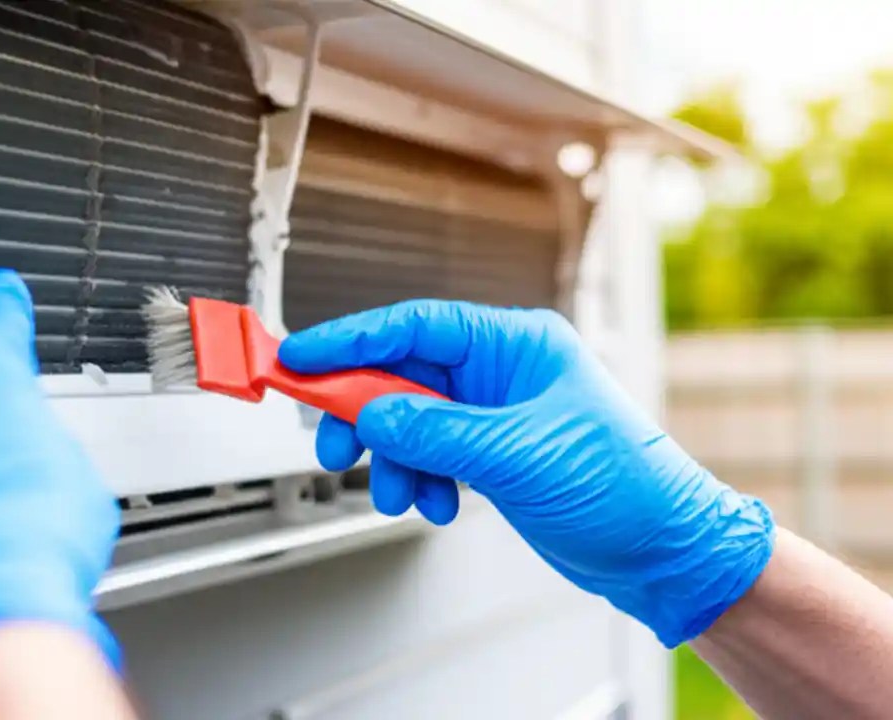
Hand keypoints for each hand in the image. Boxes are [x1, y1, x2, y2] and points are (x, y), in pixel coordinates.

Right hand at [279, 300, 774, 646]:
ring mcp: (495, 414)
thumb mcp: (518, 453)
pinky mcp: (492, 454)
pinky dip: (421, 479)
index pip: (415, 327)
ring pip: (410, 421)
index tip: (302, 356)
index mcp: (517, 344)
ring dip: (395, 458)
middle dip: (365, 413)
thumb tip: (374, 412)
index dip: (350, 340)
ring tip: (402, 491)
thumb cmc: (626, 487)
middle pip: (403, 375)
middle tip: (335, 443)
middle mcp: (502, 372)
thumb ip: (436, 429)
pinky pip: (431, 454)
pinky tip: (436, 502)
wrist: (665, 553)